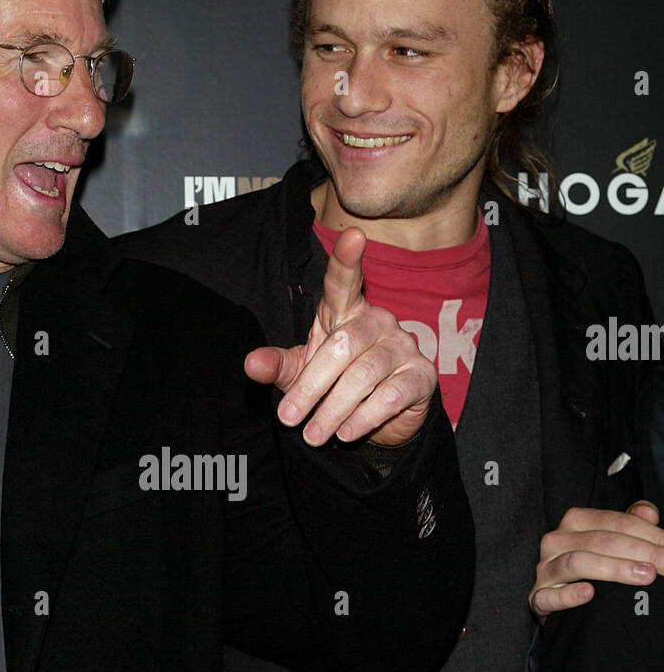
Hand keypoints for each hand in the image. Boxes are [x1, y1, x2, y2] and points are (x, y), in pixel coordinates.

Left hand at [243, 227, 435, 445]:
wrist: (378, 420)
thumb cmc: (335, 383)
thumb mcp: (301, 374)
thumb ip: (278, 366)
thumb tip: (251, 364)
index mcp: (345, 312)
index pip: (343, 282)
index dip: (347, 260)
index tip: (353, 236)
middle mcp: (378, 322)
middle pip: (342, 345)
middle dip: (310, 387)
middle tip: (289, 418)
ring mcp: (403, 347)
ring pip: (364, 374)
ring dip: (334, 409)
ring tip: (314, 435)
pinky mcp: (421, 376)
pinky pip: (391, 395)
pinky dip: (364, 417)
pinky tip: (347, 432)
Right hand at [529, 500, 663, 620]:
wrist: (560, 600)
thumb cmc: (590, 567)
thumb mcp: (612, 542)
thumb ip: (632, 524)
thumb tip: (648, 512)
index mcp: (575, 523)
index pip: (616, 522)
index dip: (649, 533)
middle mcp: (557, 542)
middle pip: (601, 541)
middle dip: (641, 552)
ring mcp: (545, 570)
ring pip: (577, 562)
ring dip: (614, 569)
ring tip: (644, 576)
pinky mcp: (538, 597)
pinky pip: (549, 596)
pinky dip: (568, 595)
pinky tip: (589, 593)